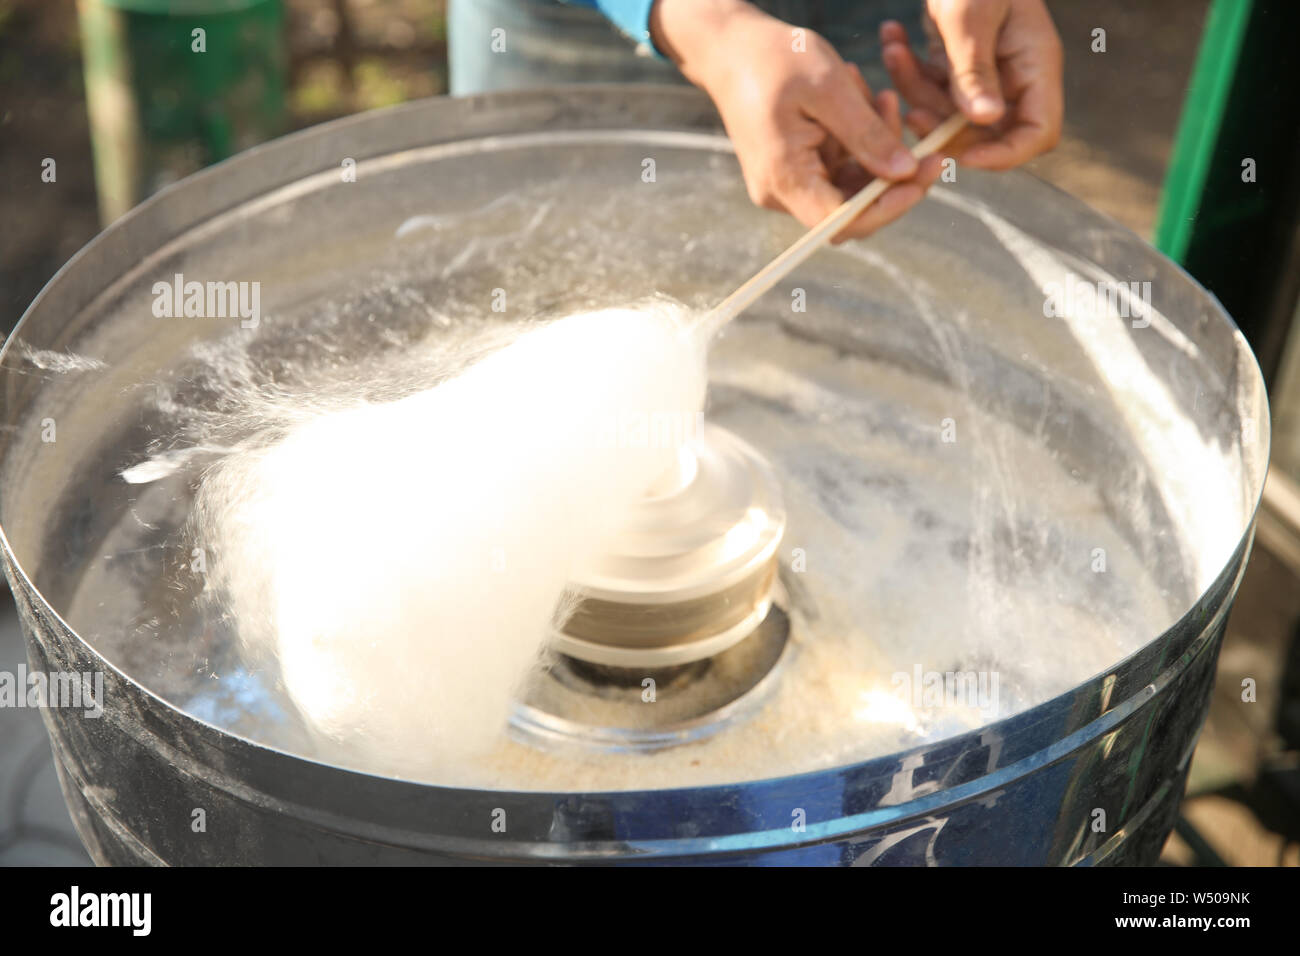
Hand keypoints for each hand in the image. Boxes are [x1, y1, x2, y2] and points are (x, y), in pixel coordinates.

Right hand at [652, 0, 944, 241]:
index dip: (887, 206)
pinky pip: (841, 167)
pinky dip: (861, 140)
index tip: (924, 174)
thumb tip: (905, 174)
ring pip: (851, 185)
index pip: (843, 220)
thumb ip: (867, 134)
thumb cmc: (775, 59)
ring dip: (878, 148)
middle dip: (891, 176)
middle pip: (851, 209)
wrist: (730, 48)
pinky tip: (863, 102)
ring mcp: (788, 183)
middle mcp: (782, 192)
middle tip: (925, 140)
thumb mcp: (829, 88)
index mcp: (784, 179)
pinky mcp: (796, 169)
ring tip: (881, 97)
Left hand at [881, 0, 1063, 168]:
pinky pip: (931, 86)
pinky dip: (908, 70)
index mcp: (1035, 64)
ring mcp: (986, 69)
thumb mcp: (970, 17)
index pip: (1036, 133)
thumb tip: (984, 119)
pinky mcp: (956, 61)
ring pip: (948, 113)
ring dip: (915, 91)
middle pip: (985, 133)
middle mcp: (1015, 74)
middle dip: (944, 128)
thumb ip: (975, 69)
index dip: (1004, 155)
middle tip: (910, 115)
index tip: (961, 157)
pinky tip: (892, 38)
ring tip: (893, 53)